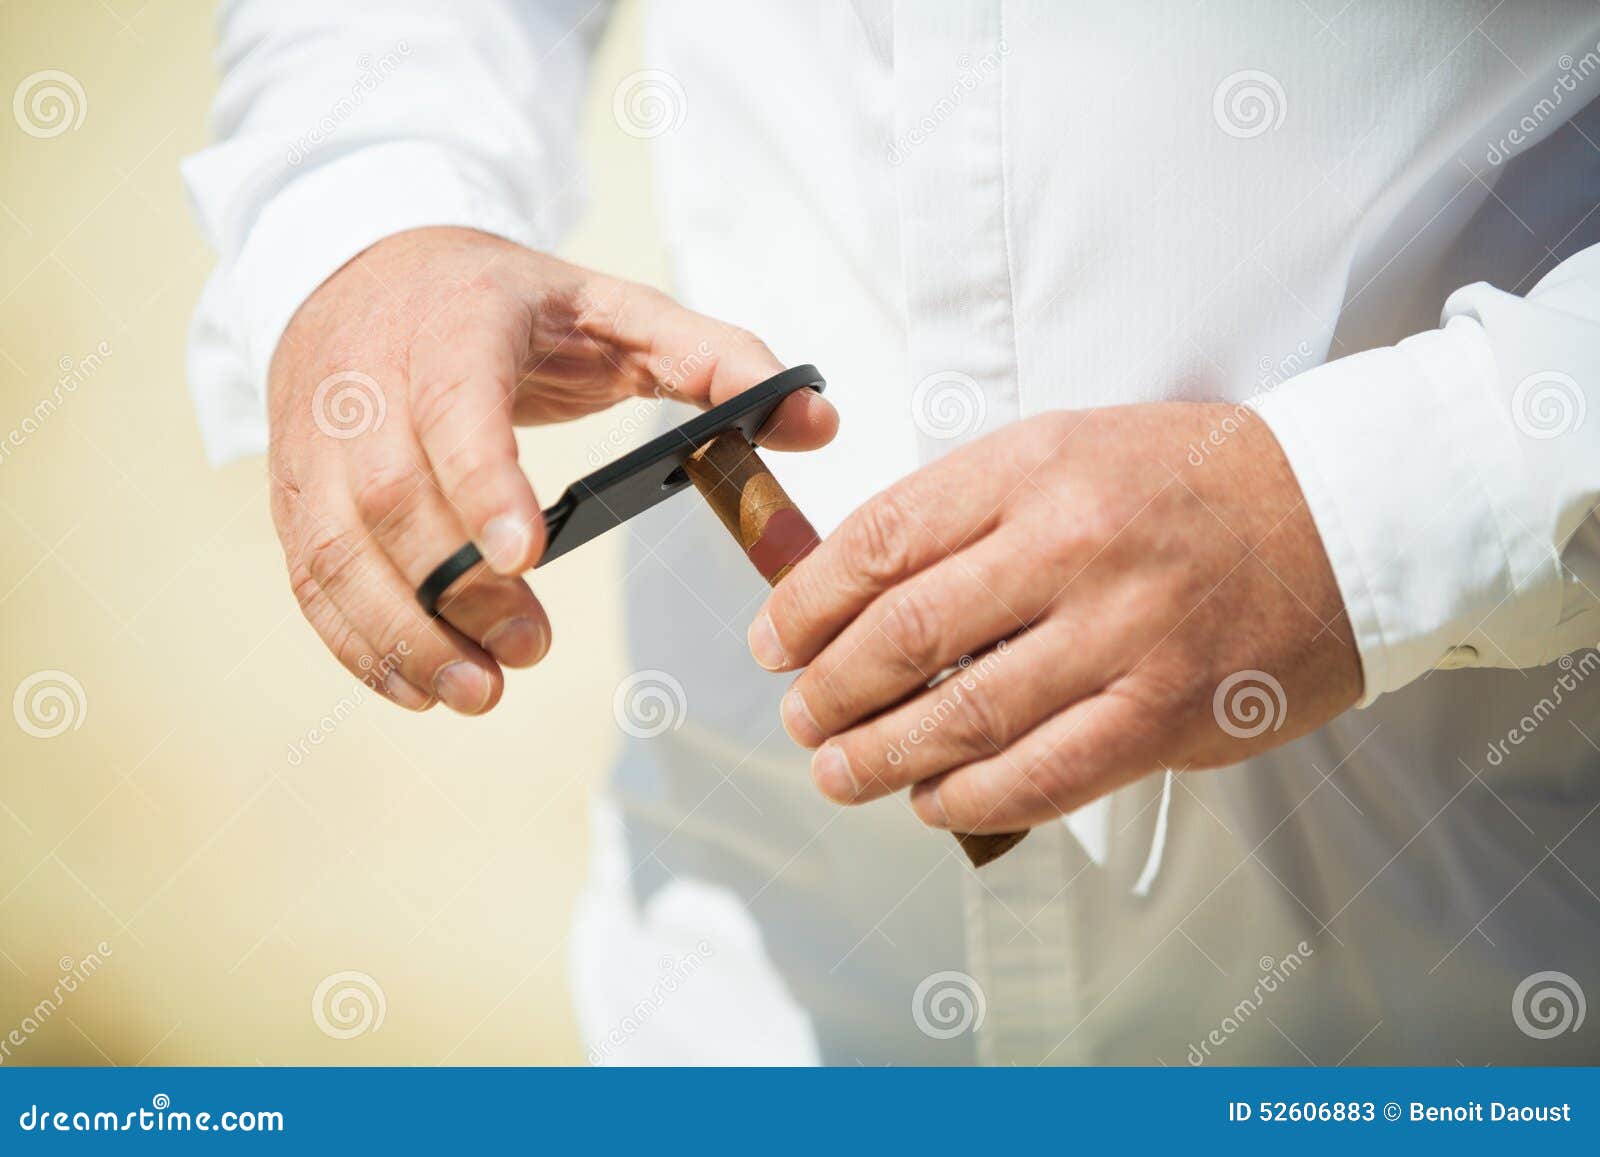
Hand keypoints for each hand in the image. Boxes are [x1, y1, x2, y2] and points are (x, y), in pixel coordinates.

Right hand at [268, 226, 836, 713]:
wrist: (363, 264)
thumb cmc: (503, 302)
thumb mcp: (612, 308)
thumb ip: (716, 360)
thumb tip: (818, 421)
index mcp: (455, 329)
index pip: (455, 407)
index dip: (482, 481)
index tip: (526, 555)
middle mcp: (368, 383)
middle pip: (394, 498)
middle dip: (460, 589)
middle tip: (532, 651)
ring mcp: (320, 441)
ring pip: (338, 550)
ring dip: (402, 635)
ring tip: (475, 694)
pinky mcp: (296, 490)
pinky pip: (310, 578)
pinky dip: (356, 641)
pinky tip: (416, 688)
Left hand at [747, 403, 1360, 832]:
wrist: (1342, 515)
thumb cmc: (1193, 485)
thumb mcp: (1070, 451)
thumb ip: (972, 512)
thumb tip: (863, 592)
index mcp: (1035, 466)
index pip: (882, 540)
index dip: (807, 601)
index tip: (776, 638)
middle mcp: (1072, 544)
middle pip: (905, 633)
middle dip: (829, 688)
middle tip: (799, 714)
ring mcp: (1122, 634)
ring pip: (962, 714)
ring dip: (879, 756)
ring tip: (838, 772)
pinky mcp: (1166, 712)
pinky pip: (1040, 776)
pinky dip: (970, 799)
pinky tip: (932, 801)